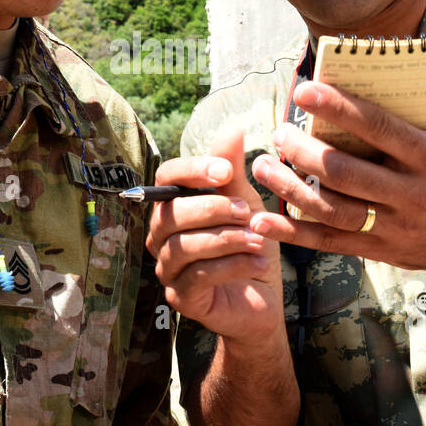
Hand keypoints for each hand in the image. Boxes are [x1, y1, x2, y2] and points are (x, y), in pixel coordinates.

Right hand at [146, 131, 283, 344]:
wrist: (263, 297)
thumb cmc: (249, 245)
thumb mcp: (246, 202)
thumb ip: (233, 171)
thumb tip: (232, 127)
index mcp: (173, 207)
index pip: (165, 178)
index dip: (192, 170)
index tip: (225, 170)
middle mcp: (161, 237)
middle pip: (170, 214)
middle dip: (212, 209)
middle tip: (247, 212)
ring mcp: (167, 269)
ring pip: (184, 246)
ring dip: (226, 239)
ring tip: (258, 238)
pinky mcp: (180, 298)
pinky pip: (199, 276)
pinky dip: (232, 265)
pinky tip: (258, 262)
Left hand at [248, 82, 425, 279]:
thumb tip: (386, 64)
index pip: (379, 128)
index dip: (338, 108)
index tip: (303, 91)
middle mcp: (412, 194)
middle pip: (345, 172)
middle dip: (304, 151)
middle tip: (279, 133)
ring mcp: (394, 227)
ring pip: (331, 210)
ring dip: (290, 189)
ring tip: (262, 167)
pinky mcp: (379, 251)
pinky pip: (329, 243)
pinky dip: (293, 234)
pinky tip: (263, 222)